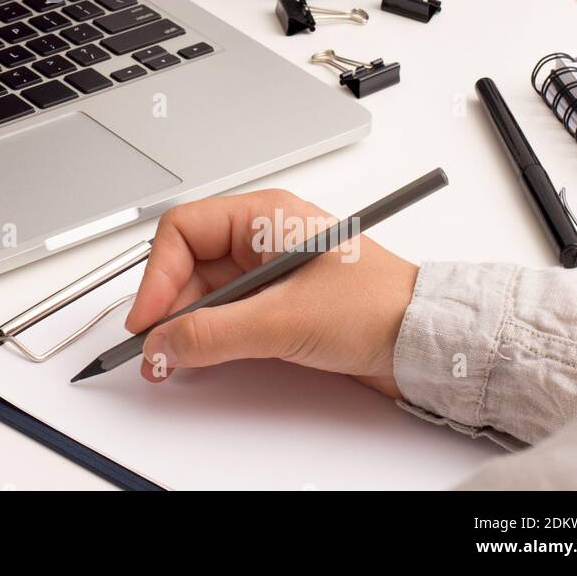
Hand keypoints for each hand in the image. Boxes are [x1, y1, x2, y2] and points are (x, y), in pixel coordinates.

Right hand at [126, 189, 419, 398]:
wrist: (429, 341)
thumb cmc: (379, 307)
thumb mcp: (284, 319)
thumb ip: (214, 333)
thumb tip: (163, 343)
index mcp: (263, 216)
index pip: (184, 230)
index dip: (158, 275)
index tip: (147, 318)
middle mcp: (261, 238)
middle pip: (188, 263)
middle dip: (166, 305)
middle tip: (153, 347)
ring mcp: (268, 272)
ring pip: (203, 291)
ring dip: (184, 324)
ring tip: (170, 359)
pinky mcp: (277, 304)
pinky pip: (225, 314)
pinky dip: (206, 336)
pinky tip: (197, 356)